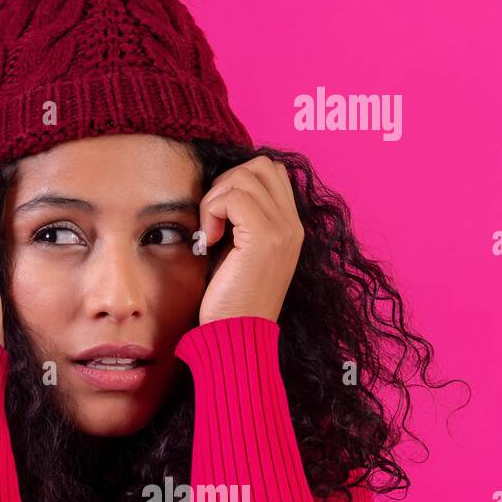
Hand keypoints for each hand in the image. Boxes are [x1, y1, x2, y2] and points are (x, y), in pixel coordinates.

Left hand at [197, 156, 303, 324]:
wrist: (238, 336)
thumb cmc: (230, 300)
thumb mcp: (238, 253)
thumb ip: (239, 222)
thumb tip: (217, 192)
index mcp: (290, 228)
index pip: (271, 172)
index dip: (237, 180)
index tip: (219, 214)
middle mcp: (293, 225)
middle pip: (261, 165)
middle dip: (226, 181)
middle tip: (212, 218)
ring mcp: (282, 230)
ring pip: (245, 176)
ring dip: (216, 198)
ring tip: (210, 232)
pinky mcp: (264, 238)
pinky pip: (234, 197)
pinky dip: (213, 211)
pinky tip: (208, 240)